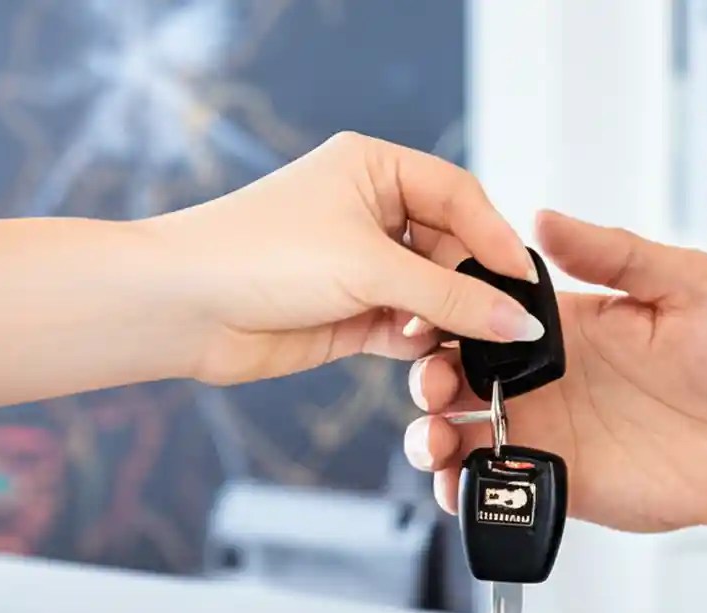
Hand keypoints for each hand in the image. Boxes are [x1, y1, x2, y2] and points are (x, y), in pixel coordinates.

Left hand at [142, 131, 542, 383]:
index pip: (460, 196)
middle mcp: (369, 210)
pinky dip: (416, 342)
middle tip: (498, 322)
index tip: (524, 282)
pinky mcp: (348, 312)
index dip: (495, 237)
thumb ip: (452, 296)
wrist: (182, 308)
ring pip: (430, 292)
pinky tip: (414, 350)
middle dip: (470, 286)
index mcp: (374, 169)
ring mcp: (358, 264)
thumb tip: (517, 321)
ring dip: (443, 319)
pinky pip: (405, 326)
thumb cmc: (258, 255)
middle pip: (450, 248)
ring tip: (450, 341)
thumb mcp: (369, 267)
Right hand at [404, 212, 706, 538]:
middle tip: (434, 386)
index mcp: (561, 326)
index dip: (445, 311)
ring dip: (428, 435)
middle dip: (425, 377)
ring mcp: (545, 432)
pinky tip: (460, 485)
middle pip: (453, 373)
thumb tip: (545, 218)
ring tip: (435, 440)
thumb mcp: (688, 284)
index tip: (430, 315)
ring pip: (458, 432)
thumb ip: (618, 253)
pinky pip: (495, 485)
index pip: (482, 310)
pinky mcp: (558, 480)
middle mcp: (541, 378)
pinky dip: (463, 490)